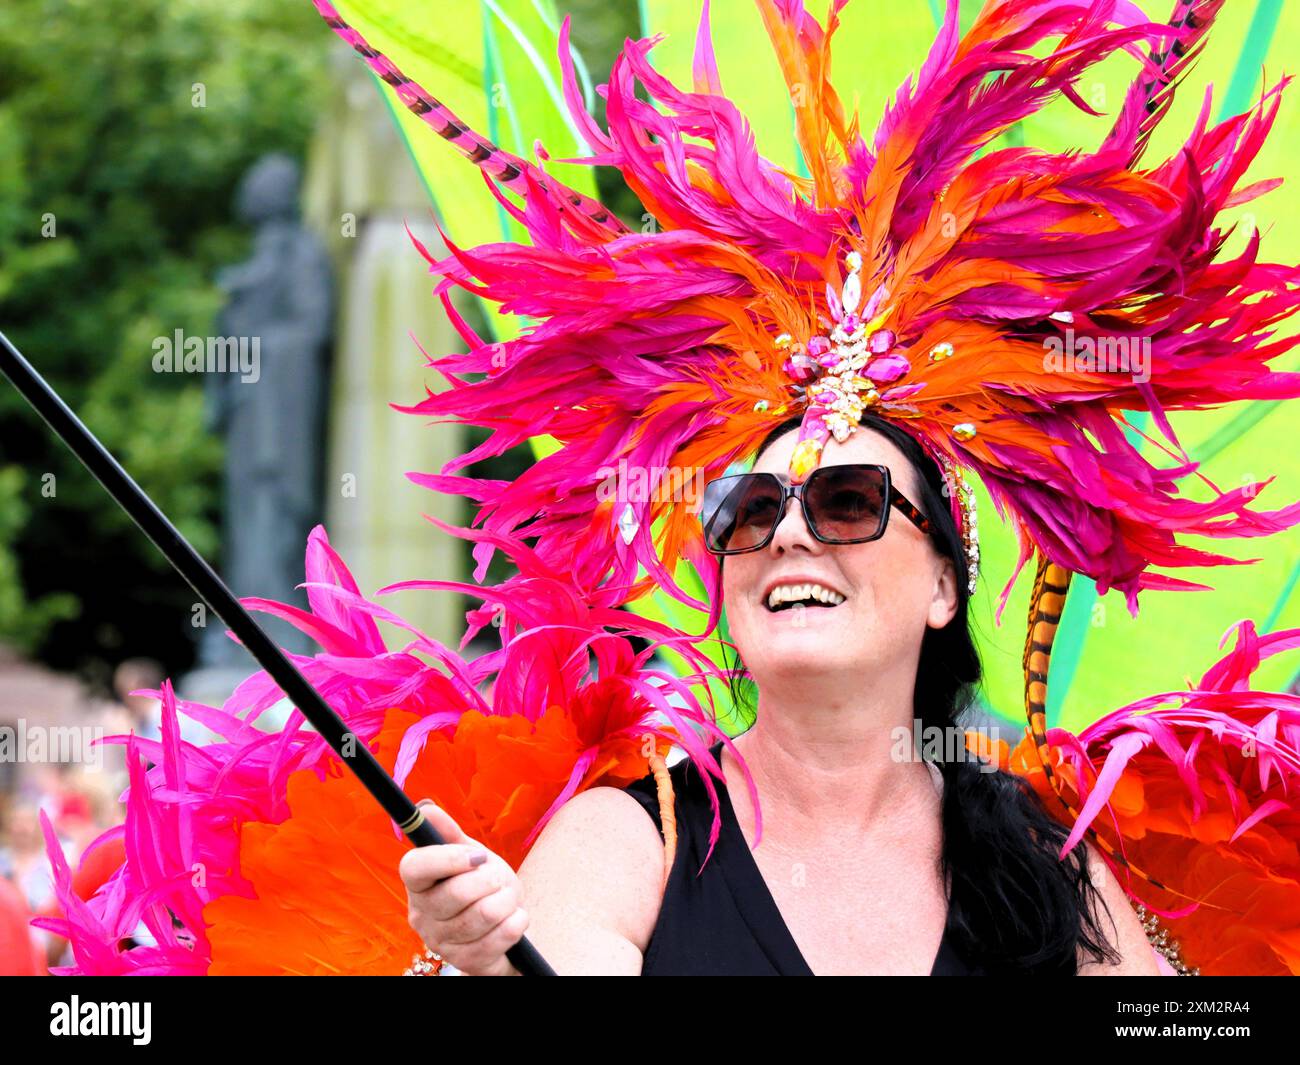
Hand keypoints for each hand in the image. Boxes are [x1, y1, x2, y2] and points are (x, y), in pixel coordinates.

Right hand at [399, 800, 528, 975]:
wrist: (500, 925)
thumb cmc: (480, 886)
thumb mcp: (468, 856)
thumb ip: (449, 833)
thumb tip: (426, 808)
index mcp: (418, 884)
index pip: (414, 868)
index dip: (447, 859)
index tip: (478, 855)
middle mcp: (422, 915)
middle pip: (454, 894)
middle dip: (490, 880)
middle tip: (498, 877)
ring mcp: (441, 942)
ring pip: (481, 916)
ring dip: (506, 901)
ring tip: (508, 897)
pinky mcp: (465, 962)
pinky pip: (498, 939)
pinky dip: (515, 923)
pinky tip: (515, 917)